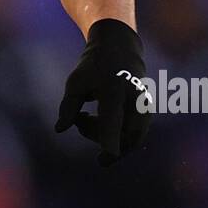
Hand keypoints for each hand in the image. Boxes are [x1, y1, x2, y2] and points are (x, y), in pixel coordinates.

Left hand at [55, 18, 150, 164]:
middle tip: (82, 120)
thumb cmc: (93, 67)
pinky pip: (134, 134)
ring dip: (108, 137)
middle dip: (101, 139)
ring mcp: (144, 106)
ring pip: (131, 138)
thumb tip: (59, 130)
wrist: (120, 49)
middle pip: (124, 135)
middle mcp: (134, 99)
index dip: (109, 140)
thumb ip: (68, 107)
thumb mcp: (75, 82)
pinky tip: (99, 119)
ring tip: (88, 117)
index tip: (106, 158)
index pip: (112, 119)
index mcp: (114, 89)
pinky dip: (117, 134)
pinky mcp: (147, 112)